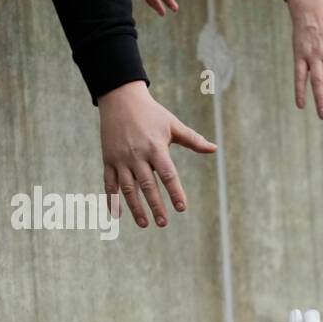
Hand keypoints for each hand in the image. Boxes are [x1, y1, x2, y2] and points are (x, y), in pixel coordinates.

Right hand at [98, 81, 216, 226]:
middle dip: (155, 205)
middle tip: (163, 223)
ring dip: (135, 207)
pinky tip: (116, 215)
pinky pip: (109, 183)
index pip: (168, 174)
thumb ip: (193, 140)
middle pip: (147, 185)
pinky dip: (111, 199)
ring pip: (127, 188)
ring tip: (144, 224)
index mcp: (155, 147)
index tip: (182, 208)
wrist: (120, 98)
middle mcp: (137, 155)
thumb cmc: (151, 113)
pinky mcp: (108, 159)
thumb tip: (214, 149)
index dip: (175, 192)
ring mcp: (120, 158)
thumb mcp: (173, 124)